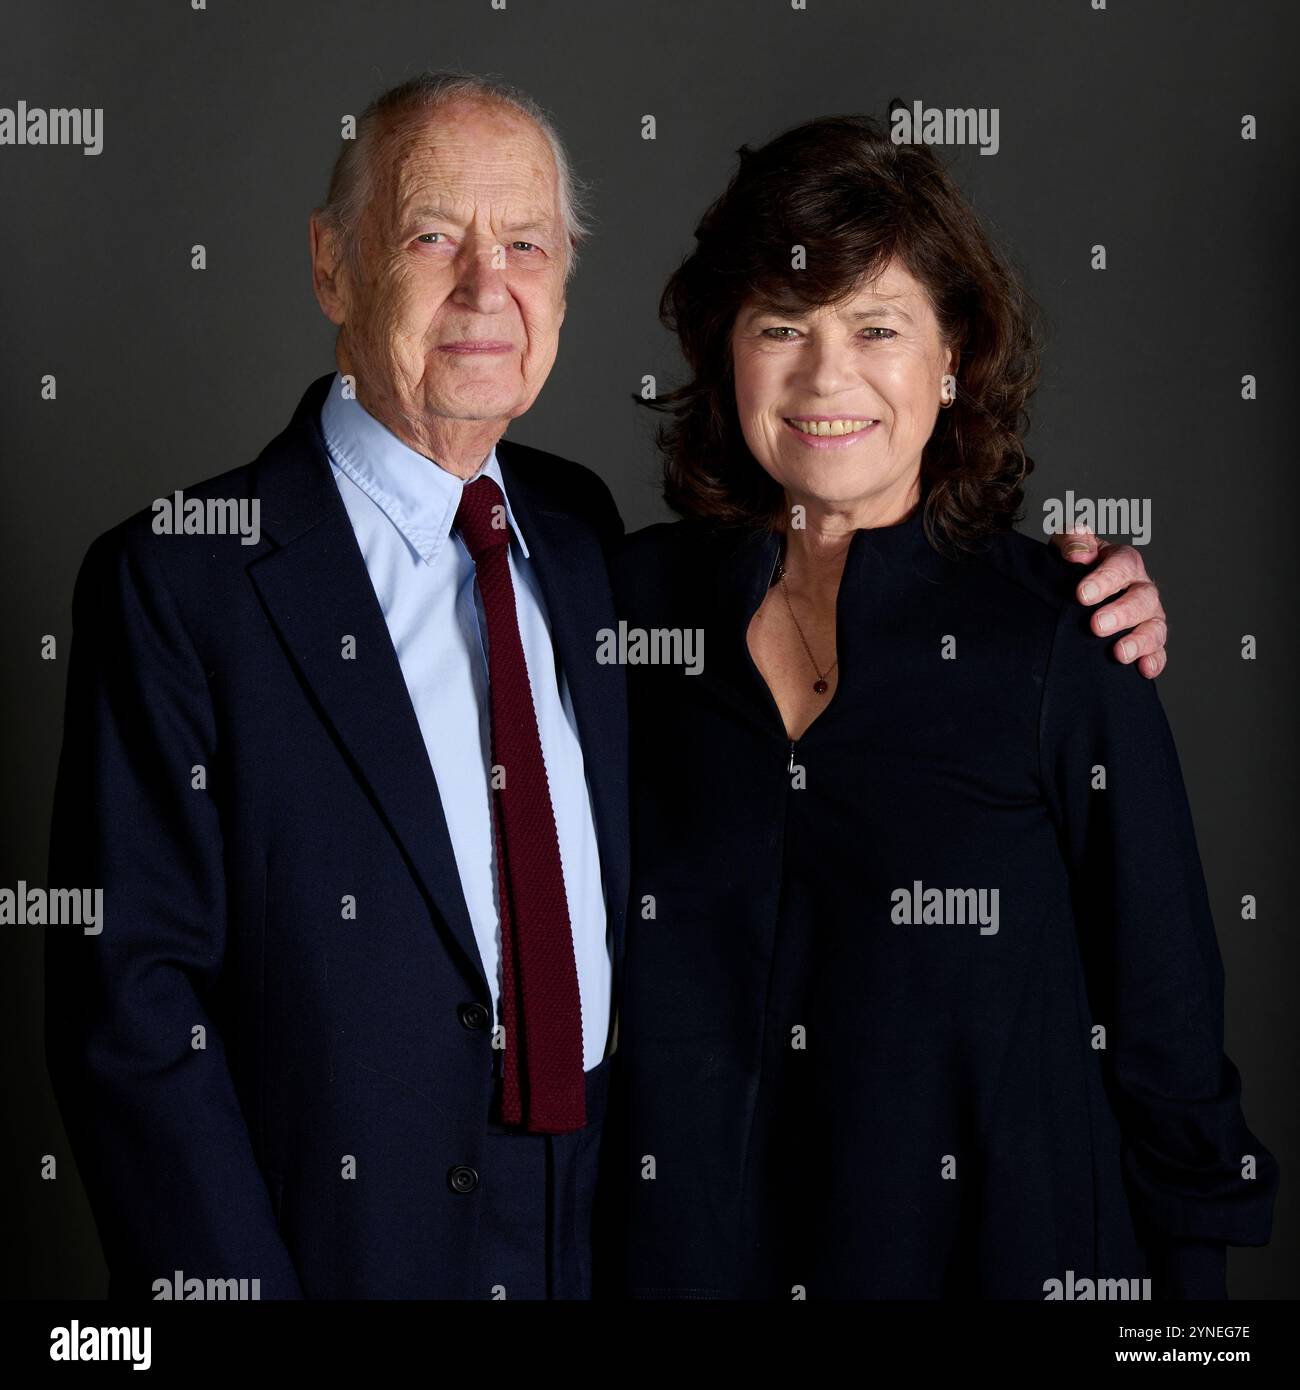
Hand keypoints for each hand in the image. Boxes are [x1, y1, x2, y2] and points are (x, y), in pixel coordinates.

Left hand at [1050, 527, 1166, 677]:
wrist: (1073, 594)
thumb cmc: (1072, 568)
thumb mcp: (1066, 548)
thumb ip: (1073, 542)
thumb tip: (1079, 555)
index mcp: (1123, 563)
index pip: (1122, 565)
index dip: (1104, 579)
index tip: (1081, 594)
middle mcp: (1141, 588)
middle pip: (1142, 598)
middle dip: (1121, 613)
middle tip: (1096, 625)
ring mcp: (1148, 617)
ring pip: (1155, 627)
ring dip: (1139, 641)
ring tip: (1119, 653)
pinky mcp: (1148, 642)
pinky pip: (1158, 653)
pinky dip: (1154, 661)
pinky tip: (1143, 669)